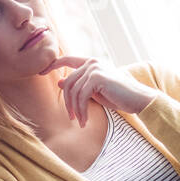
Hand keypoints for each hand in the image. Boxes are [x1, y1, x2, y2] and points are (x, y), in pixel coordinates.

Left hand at [41, 56, 155, 126]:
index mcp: (92, 62)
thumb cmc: (118, 96)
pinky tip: (85, 120)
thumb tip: (60, 82)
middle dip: (68, 102)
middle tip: (72, 117)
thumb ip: (79, 85)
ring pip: (73, 90)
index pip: (68, 59)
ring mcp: (95, 68)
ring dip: (75, 109)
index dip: (53, 63)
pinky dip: (81, 110)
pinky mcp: (97, 77)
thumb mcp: (95, 91)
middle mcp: (92, 62)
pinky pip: (81, 96)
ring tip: (80, 121)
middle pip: (68, 82)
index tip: (41, 72)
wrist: (138, 99)